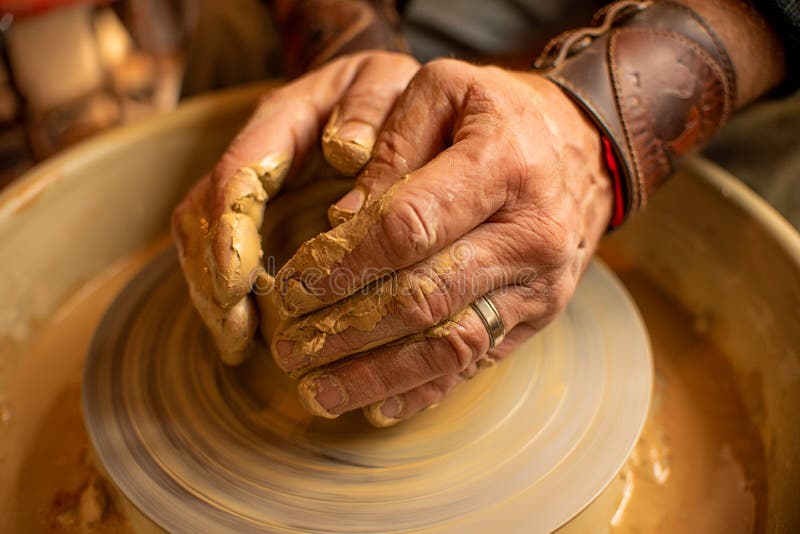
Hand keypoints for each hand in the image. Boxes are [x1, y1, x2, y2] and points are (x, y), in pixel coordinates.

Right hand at [172, 51, 419, 363]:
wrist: (385, 93)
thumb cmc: (392, 94)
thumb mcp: (386, 87)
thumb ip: (368, 111)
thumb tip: (344, 153)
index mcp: (284, 114)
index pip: (240, 173)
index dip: (230, 230)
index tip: (237, 283)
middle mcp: (254, 147)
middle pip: (204, 211)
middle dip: (210, 273)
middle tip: (234, 329)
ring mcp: (250, 179)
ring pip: (198, 234)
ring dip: (209, 290)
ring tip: (234, 339)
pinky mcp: (256, 208)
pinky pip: (217, 249)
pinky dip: (222, 292)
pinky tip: (240, 330)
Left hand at [271, 59, 613, 424]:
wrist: (588, 150)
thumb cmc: (503, 114)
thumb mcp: (447, 92)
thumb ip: (390, 143)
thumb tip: (341, 219)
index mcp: (501, 165)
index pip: (409, 227)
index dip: (343, 262)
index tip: (293, 286)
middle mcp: (528, 233)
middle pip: (424, 297)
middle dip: (347, 328)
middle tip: (289, 349)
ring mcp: (538, 284)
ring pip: (450, 344)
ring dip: (378, 375)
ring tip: (318, 393)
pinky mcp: (538, 314)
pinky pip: (478, 361)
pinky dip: (424, 389)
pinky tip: (377, 407)